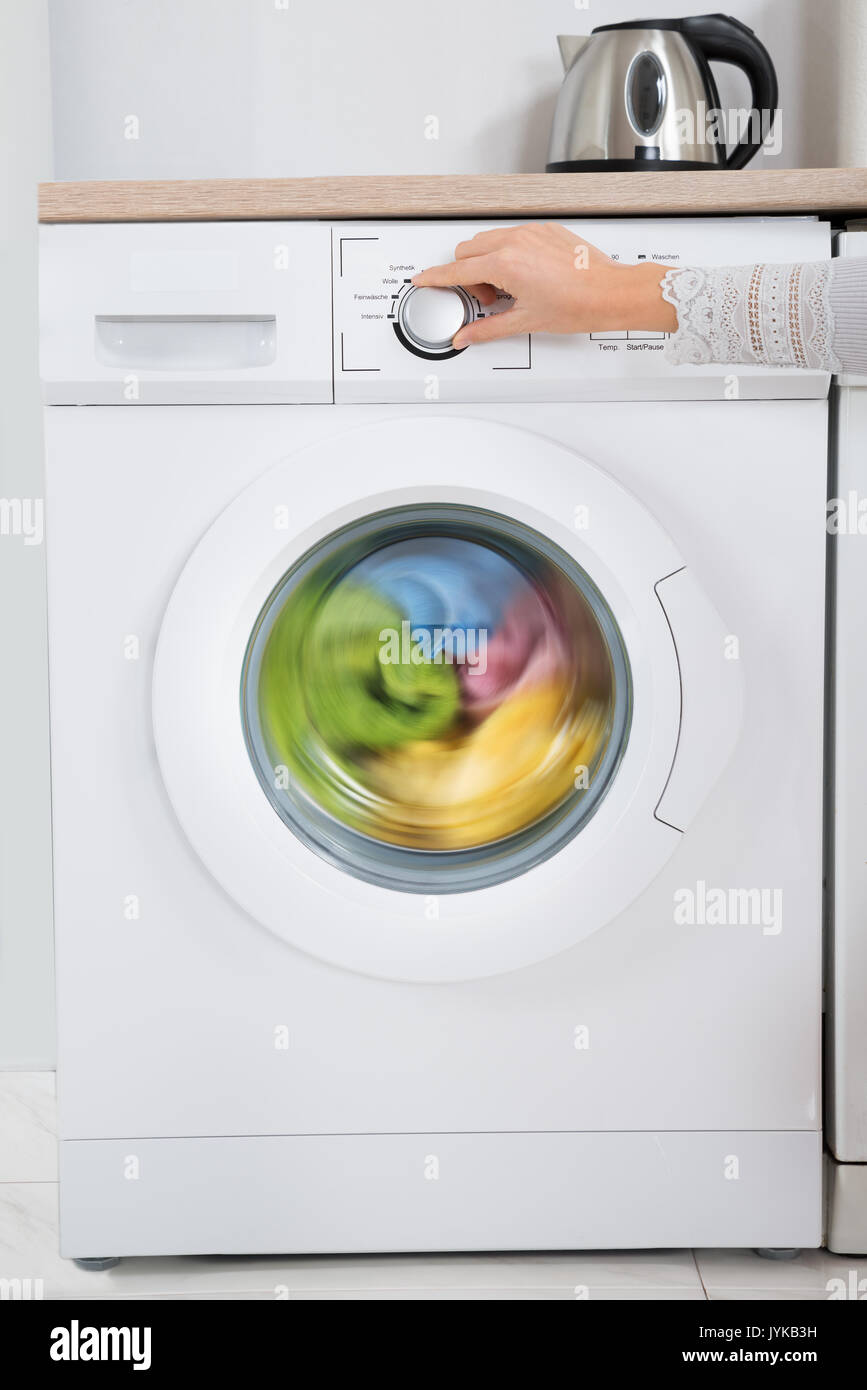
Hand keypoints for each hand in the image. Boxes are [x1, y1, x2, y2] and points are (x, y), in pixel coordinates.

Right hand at [411, 223, 676, 347]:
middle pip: (467, 250)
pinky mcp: (545, 229)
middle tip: (488, 299)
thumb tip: (466, 337)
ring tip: (509, 289)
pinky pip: (512, 236)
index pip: (456, 270)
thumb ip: (487, 329)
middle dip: (467, 274)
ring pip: (488, 240)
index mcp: (505, 264)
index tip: (423, 279)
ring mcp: (531, 232)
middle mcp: (515, 241)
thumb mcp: (525, 322)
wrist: (611, 292)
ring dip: (486, 262)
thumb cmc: (578, 305)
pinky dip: (508, 254)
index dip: (435, 277)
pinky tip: (526, 276)